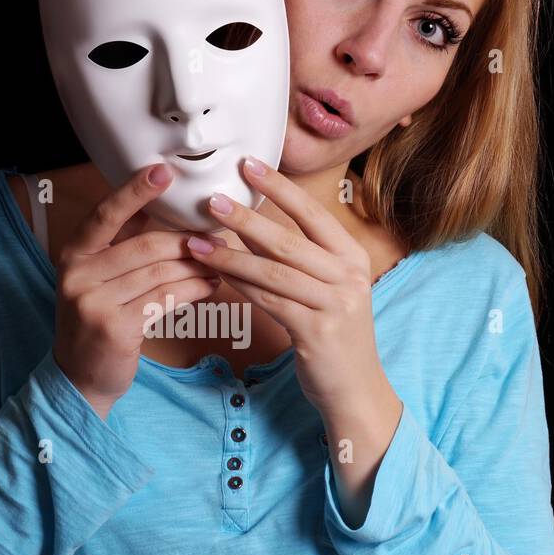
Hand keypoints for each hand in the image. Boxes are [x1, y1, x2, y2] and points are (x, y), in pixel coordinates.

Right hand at [54, 163, 220, 418]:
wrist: (80, 377)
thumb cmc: (97, 320)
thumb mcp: (97, 277)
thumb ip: (121, 243)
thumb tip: (156, 206)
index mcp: (73, 254)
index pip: (106, 214)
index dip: (134, 191)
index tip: (163, 171)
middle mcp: (78, 275)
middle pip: (145, 245)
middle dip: (187, 240)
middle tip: (218, 238)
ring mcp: (94, 303)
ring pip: (160, 272)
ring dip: (196, 266)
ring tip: (221, 262)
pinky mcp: (116, 328)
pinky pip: (165, 299)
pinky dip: (193, 289)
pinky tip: (210, 285)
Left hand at [184, 156, 389, 414]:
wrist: (355, 389)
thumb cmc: (334, 334)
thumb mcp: (325, 288)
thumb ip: (297, 257)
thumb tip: (250, 223)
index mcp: (353, 257)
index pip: (314, 214)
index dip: (279, 188)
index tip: (248, 165)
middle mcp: (349, 277)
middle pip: (290, 240)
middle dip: (247, 218)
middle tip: (212, 200)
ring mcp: (335, 305)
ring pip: (275, 272)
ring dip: (231, 255)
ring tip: (197, 240)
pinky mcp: (317, 332)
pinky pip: (269, 302)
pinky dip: (239, 285)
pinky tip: (215, 274)